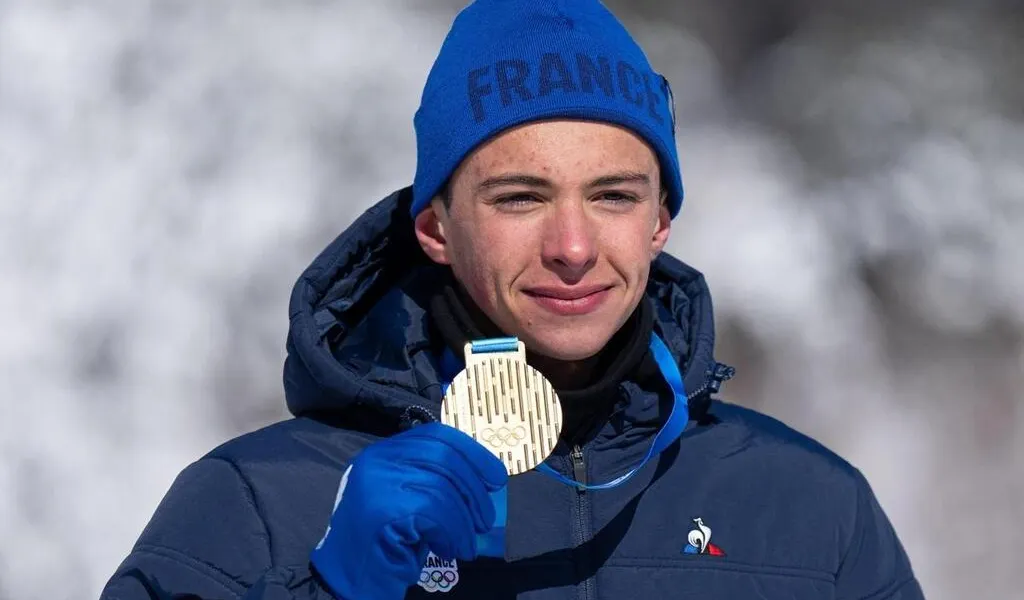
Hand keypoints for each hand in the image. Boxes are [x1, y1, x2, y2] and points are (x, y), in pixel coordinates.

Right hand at [310, 422, 507, 598]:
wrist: (350, 576)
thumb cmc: (386, 539)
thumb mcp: (408, 497)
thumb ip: (434, 478)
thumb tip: (484, 477)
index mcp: (383, 452)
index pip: (436, 435)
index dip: (472, 453)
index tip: (496, 477)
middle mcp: (377, 460)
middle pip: (443, 457)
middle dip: (474, 489)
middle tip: (485, 519)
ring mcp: (377, 482)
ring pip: (442, 489)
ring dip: (464, 521)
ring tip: (466, 543)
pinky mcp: (383, 509)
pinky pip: (435, 514)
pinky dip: (452, 533)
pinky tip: (449, 549)